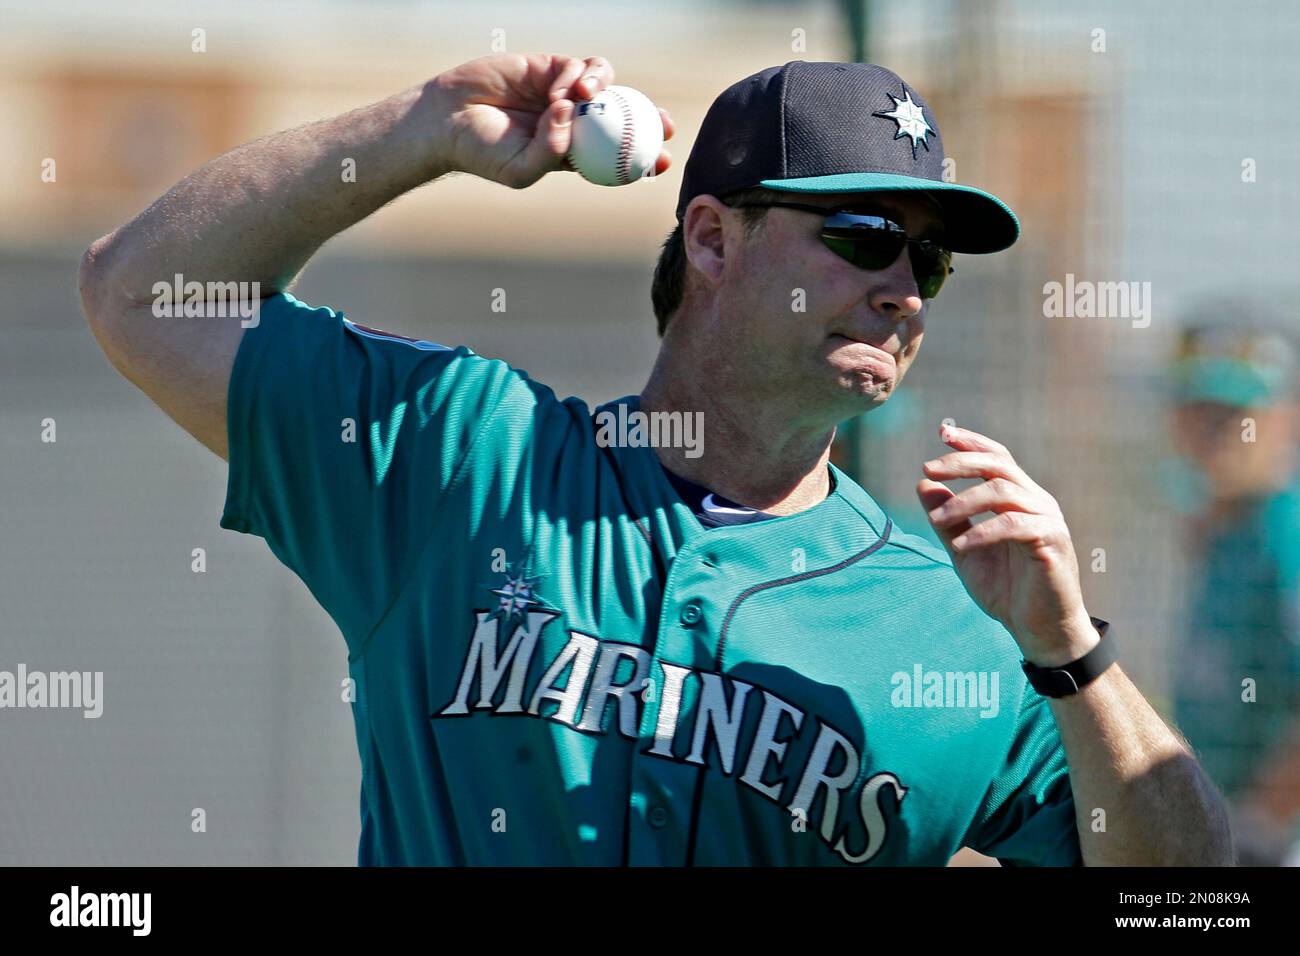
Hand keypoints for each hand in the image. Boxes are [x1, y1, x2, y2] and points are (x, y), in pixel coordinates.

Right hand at [431, 53, 673, 188]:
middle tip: (664, 124)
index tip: (662, 161)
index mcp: (574, 154)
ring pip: (606, 87)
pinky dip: (578, 75)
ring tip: (587, 97)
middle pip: (624, 118)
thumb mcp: (519, 170)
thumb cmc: (482, 152)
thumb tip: (575, 119)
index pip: (619, 156)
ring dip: (606, 90)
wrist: (447, 119)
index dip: (644, 157)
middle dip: (650, 119)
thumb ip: (550, 154)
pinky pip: (579, 68)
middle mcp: (576, 123)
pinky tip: (562, 88)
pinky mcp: (550, 68)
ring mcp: (564, 93)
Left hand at [916, 423, 1096, 665]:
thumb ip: (947, 519)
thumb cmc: (1006, 590)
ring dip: (963, 502)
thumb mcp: (964, 551)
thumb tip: (923, 484)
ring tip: (935, 521)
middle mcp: (1036, 502)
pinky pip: (1013, 525)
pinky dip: (982, 532)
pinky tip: (961, 545)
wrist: (1038, 630)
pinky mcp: (1052, 542)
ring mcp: (1047, 520)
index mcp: (1018, 499)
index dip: (970, 442)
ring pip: (1002, 491)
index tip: (942, 431)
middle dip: (960, 462)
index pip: (996, 458)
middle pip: (998, 465)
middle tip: (927, 470)